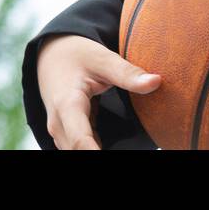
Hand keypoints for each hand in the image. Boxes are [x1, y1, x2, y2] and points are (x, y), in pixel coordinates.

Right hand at [37, 34, 161, 148]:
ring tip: (125, 146)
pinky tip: (114, 146)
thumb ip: (128, 73)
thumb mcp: (103, 59)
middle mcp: (59, 123)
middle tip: (131, 148)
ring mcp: (60, 131)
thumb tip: (156, 81)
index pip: (81, 140)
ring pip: (76, 152)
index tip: (120, 154)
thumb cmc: (77, 55)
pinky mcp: (66, 133)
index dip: (97, 153)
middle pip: (77, 151)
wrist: (53, 54)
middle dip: (100, 154)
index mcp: (68, 104)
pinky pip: (79, 148)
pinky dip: (94, 149)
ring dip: (96, 151)